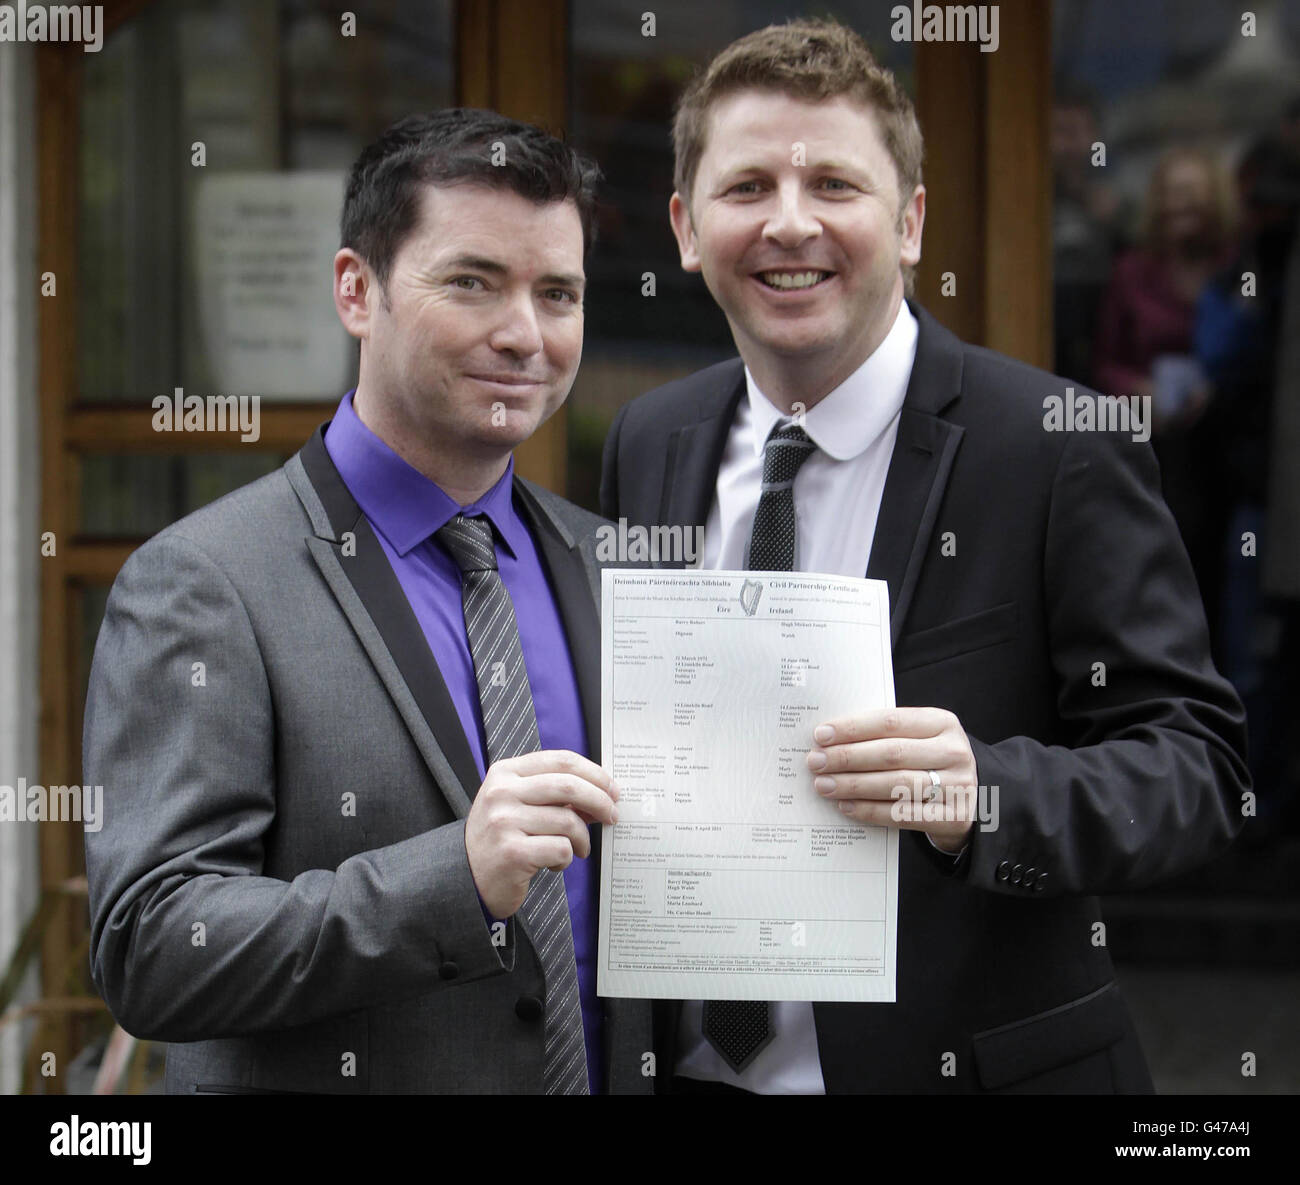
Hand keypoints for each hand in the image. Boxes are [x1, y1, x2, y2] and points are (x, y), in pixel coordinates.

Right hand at [465, 750, 618, 917]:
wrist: (465, 876)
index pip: (561, 760)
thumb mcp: (517, 803)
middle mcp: (502, 793)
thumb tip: (601, 793)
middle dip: (600, 800)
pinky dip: (567, 858)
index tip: (612, 789)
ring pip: (568, 821)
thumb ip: (552, 792)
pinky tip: (555, 863)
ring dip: (583, 838)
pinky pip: (561, 849)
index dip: (594, 773)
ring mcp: (504, 822)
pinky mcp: (512, 853)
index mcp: (505, 773)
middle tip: (612, 815)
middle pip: (569, 786)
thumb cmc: (500, 837)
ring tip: (579, 848)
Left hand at [806, 708, 977, 851]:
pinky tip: (845, 806)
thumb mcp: (920, 737)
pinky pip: (902, 814)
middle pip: (890, 754)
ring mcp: (957, 786)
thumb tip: (830, 739)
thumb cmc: (931, 760)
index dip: (853, 728)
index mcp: (942, 722)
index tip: (821, 735)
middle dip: (847, 757)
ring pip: (895, 784)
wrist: (974, 796)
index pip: (890, 722)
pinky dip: (870, 810)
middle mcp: (953, 752)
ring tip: (823, 785)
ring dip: (853, 785)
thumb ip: (885, 734)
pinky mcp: (952, 817)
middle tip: (815, 761)